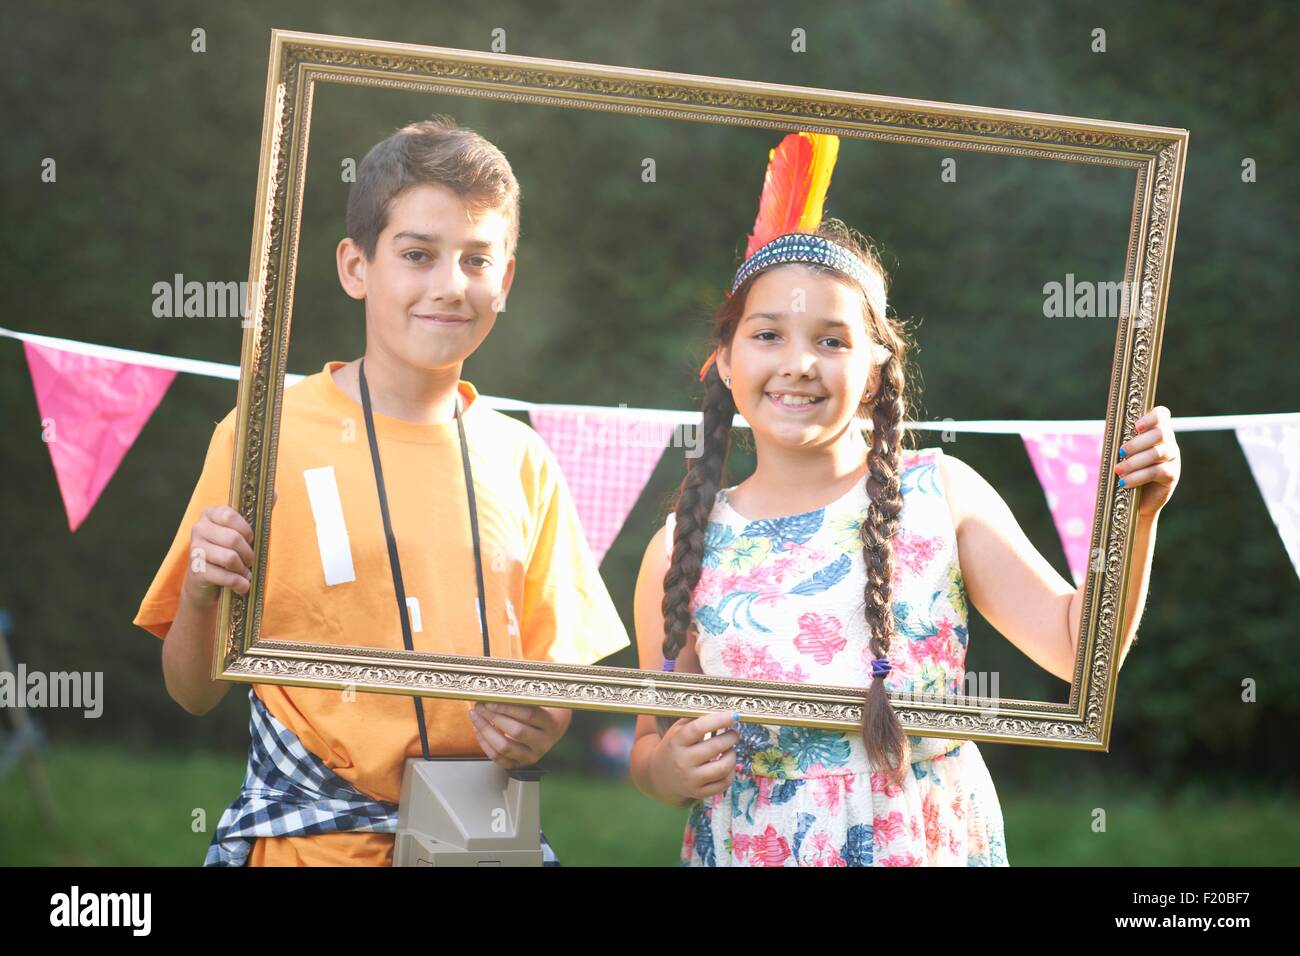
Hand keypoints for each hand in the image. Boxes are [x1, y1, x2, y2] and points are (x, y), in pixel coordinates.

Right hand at [182, 491, 277, 606]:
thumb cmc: (230, 550)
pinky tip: (242, 585)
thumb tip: (275, 490)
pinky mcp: (196, 571)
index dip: (245, 529)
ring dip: (244, 569)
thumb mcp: (244, 531)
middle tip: (250, 560)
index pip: (230, 514)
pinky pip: (225, 576)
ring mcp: (195, 550)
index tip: (251, 538)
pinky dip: (239, 583)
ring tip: (245, 572)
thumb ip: (259, 511)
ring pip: (230, 558)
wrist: (208, 581)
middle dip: (248, 553)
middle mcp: (198, 528)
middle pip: (232, 538)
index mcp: (210, 514)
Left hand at [468, 702, 567, 769]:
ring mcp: (531, 756)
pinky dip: (485, 744)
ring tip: (475, 717)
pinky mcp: (519, 764)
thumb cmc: (542, 711)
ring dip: (486, 731)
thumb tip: (495, 692)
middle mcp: (543, 742)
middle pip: (517, 732)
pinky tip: (478, 730)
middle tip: (480, 707)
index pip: (529, 715)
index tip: (490, 700)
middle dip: (494, 718)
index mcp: (550, 724)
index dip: (507, 707)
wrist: (553, 730)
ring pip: (505, 747)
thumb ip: (522, 699)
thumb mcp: (539, 703)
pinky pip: (498, 758)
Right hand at [651, 710, 739, 803]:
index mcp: (676, 742)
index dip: (718, 720)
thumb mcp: (677, 730)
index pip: (698, 729)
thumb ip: (695, 720)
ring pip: (722, 768)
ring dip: (732, 755)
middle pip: (715, 747)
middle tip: (734, 732)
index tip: (732, 715)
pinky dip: (731, 772)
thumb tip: (721, 711)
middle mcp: (682, 762)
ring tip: (731, 749)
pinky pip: (723, 784)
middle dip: (730, 737)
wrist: (660, 776)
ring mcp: (690, 779)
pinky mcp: (698, 793)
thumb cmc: (674, 747)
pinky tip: (728, 764)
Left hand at [1114, 406, 1179, 517]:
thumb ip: (1122, 442)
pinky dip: (1138, 476)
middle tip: (1120, 452)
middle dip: (1137, 442)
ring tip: (1118, 470)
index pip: (1162, 415)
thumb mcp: (1123, 455)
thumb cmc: (1127, 472)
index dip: (1151, 417)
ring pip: (1158, 452)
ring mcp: (1173, 459)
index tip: (1136, 426)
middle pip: (1161, 433)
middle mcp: (1168, 443)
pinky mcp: (1172, 476)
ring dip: (1135, 461)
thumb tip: (1109, 437)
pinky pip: (1157, 472)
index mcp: (1156, 432)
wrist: (1136, 501)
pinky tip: (1124, 482)